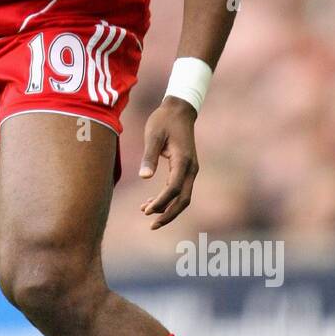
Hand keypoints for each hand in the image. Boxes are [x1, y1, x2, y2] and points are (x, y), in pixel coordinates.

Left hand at [138, 97, 198, 229]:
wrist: (179, 110)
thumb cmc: (163, 120)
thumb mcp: (152, 135)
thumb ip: (148, 156)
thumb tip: (144, 178)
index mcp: (183, 160)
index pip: (174, 188)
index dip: (161, 202)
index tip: (146, 211)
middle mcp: (191, 168)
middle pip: (183, 199)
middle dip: (168, 214)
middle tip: (151, 225)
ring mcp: (190, 169)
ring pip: (183, 197)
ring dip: (167, 208)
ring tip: (146, 212)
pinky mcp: (186, 169)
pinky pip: (179, 189)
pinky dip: (167, 198)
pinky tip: (151, 202)